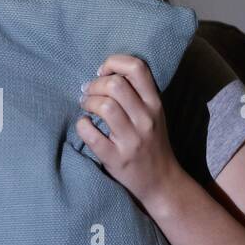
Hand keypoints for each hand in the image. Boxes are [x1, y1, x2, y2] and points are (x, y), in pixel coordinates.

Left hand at [75, 53, 183, 212]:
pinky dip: (82, 126)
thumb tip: (104, 73)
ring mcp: (132, 140)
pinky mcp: (116, 158)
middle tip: (88, 93)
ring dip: (88, 102)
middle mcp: (146, 119)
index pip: (137, 68)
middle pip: (116, 84)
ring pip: (105, 106)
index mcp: (155, 104)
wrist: (161, 181)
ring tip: (85, 107)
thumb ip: (137, 93)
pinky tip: (84, 126)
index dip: (114, 62)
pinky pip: (92, 135)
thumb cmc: (152, 143)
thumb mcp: (153, 114)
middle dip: (95, 84)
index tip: (103, 72)